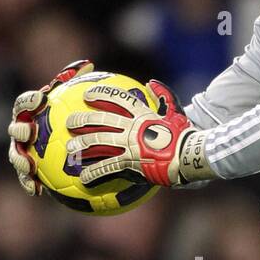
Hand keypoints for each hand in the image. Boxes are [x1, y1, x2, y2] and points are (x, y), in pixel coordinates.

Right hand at [7, 59, 94, 194]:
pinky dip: (29, 184)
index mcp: (30, 113)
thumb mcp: (79, 101)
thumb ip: (79, 83)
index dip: (29, 100)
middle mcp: (23, 131)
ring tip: (29, 168)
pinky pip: (26, 178)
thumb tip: (88, 64)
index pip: (25, 103)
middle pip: (16, 130)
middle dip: (19, 131)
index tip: (41, 99)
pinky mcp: (27, 172)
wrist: (72, 148)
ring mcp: (22, 152)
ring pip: (16, 156)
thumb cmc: (74, 119)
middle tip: (29, 133)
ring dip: (19, 161)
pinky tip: (38, 191)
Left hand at [65, 78, 213, 187]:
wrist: (190, 156)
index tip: (87, 94)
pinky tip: (83, 178)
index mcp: (142, 114)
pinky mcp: (130, 163)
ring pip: (99, 143)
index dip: (101, 94)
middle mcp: (132, 128)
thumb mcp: (176, 111)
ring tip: (69, 149)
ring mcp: (129, 145)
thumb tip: (151, 81)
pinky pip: (107, 168)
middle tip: (68, 122)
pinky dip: (94, 173)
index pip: (118, 99)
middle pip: (101, 120)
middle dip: (82, 120)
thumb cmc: (185, 135)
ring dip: (82, 145)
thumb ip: (164, 95)